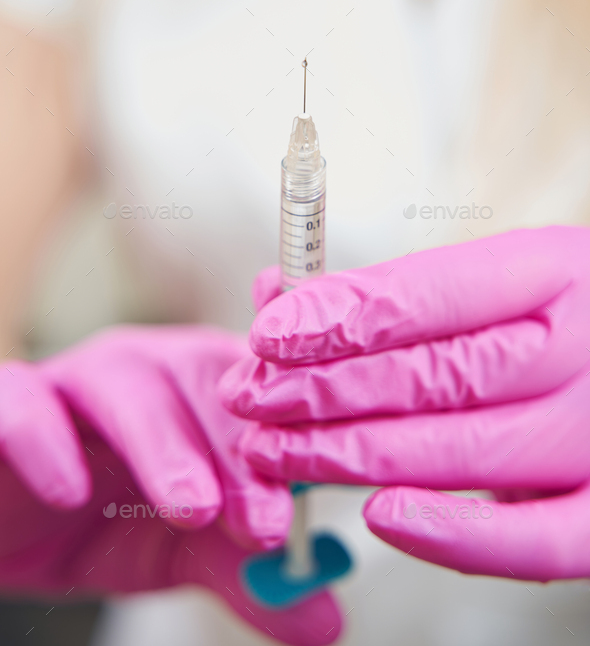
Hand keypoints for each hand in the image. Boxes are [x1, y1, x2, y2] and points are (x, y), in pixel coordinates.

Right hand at [0, 328, 341, 643]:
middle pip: (203, 375)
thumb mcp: (181, 553)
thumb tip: (325, 618)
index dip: (296, 413)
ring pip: (127, 384)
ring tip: (193, 512)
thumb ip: (246, 574)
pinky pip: (28, 405)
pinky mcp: (13, 401)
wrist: (10, 527)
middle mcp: (145, 368)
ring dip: (166, 445)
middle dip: (239, 451)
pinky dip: (49, 441)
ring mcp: (76, 379)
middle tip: (267, 524)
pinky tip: (72, 492)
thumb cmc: (102, 523)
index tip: (331, 464)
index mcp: (198, 388)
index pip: (258, 378)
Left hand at [220, 227, 589, 580]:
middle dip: (325, 389)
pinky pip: (536, 543)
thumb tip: (284, 300)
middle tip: (250, 397)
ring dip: (351, 455)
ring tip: (273, 449)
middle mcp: (587, 349)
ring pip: (463, 453)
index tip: (268, 332)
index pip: (433, 293)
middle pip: (436, 375)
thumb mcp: (504, 273)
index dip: (341, 316)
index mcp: (558, 269)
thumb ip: (404, 291)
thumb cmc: (559, 312)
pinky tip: (378, 516)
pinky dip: (454, 536)